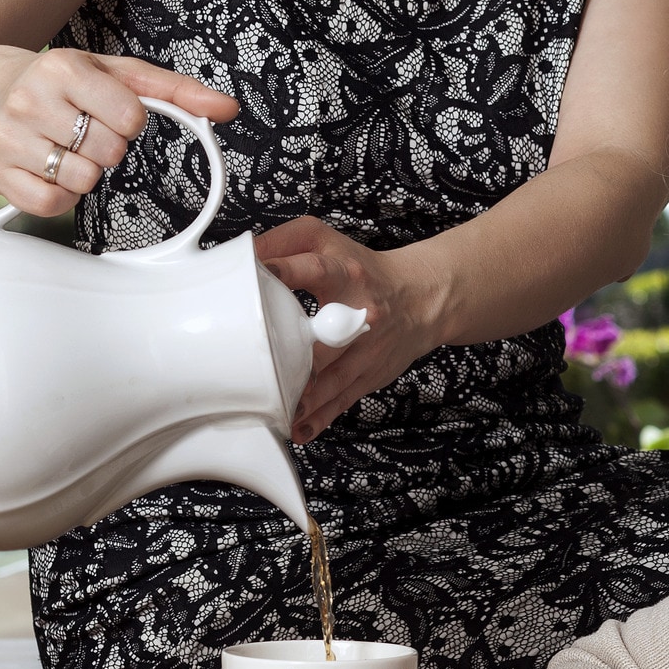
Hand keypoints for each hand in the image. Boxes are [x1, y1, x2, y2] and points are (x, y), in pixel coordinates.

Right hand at [0, 48, 238, 218]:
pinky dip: (62, 195)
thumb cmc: (65, 83)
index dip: (130, 121)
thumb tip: (227, 108)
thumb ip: (177, 91)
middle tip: (86, 130)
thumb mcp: (119, 73)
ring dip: (85, 172)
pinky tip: (52, 168)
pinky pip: (51, 204)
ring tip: (67, 147)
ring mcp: (8, 138)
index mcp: (63, 69)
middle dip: (109, 147)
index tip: (113, 112)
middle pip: (108, 153)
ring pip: (81, 181)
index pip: (130, 117)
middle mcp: (30, 100)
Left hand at [254, 218, 441, 443]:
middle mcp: (359, 313)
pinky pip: (342, 400)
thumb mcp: (327, 240)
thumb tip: (247, 252)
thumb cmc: (364, 272)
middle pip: (325, 334)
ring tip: (276, 407)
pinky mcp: (368, 375)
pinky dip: (320, 418)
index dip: (286, 270)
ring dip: (304, 397)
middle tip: (262, 363)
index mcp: (345, 273)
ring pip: (333, 377)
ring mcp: (366, 349)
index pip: (315, 268)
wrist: (420, 299)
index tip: (259, 272)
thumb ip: (284, 240)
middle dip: (296, 351)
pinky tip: (300, 428)